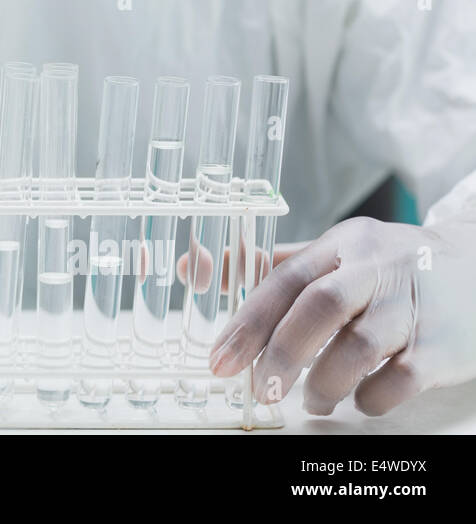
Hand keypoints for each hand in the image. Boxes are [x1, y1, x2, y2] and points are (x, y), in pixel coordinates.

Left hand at [209, 214, 475, 415]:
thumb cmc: (391, 268)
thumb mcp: (339, 252)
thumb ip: (278, 266)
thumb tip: (201, 267)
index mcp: (342, 245)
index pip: (286, 278)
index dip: (248, 320)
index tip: (221, 358)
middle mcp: (377, 269)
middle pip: (321, 306)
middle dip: (282, 352)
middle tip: (260, 387)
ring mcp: (413, 307)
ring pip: (359, 346)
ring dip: (324, 382)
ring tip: (312, 400)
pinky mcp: (443, 345)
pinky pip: (400, 378)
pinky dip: (371, 397)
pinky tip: (360, 399)